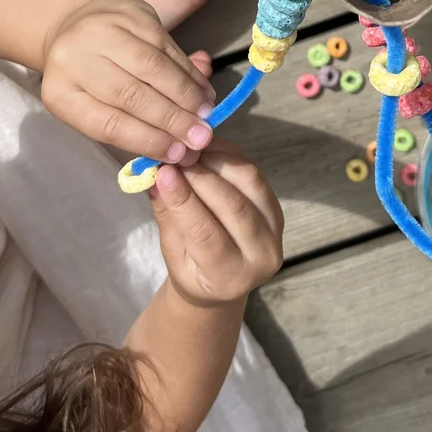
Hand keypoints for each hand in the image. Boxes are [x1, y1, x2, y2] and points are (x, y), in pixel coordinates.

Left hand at [40, 0, 215, 163]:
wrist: (75, 25)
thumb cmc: (87, 81)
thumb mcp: (95, 108)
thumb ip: (132, 129)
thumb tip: (180, 150)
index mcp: (60, 93)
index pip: (107, 123)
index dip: (147, 139)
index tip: (178, 154)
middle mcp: (76, 58)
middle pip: (131, 95)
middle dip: (172, 119)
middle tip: (201, 137)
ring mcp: (104, 31)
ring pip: (154, 68)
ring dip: (186, 95)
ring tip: (207, 115)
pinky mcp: (132, 13)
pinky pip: (168, 47)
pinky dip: (189, 73)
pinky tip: (204, 92)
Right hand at [149, 140, 283, 305]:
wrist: (224, 282)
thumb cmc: (192, 271)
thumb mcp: (172, 254)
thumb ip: (167, 216)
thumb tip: (154, 176)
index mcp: (230, 277)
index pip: (206, 234)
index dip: (184, 200)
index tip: (163, 173)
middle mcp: (262, 255)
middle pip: (232, 205)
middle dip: (199, 175)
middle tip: (173, 156)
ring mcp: (276, 229)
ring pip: (249, 181)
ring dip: (216, 160)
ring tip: (188, 151)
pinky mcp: (277, 206)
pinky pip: (254, 173)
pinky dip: (229, 155)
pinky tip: (205, 149)